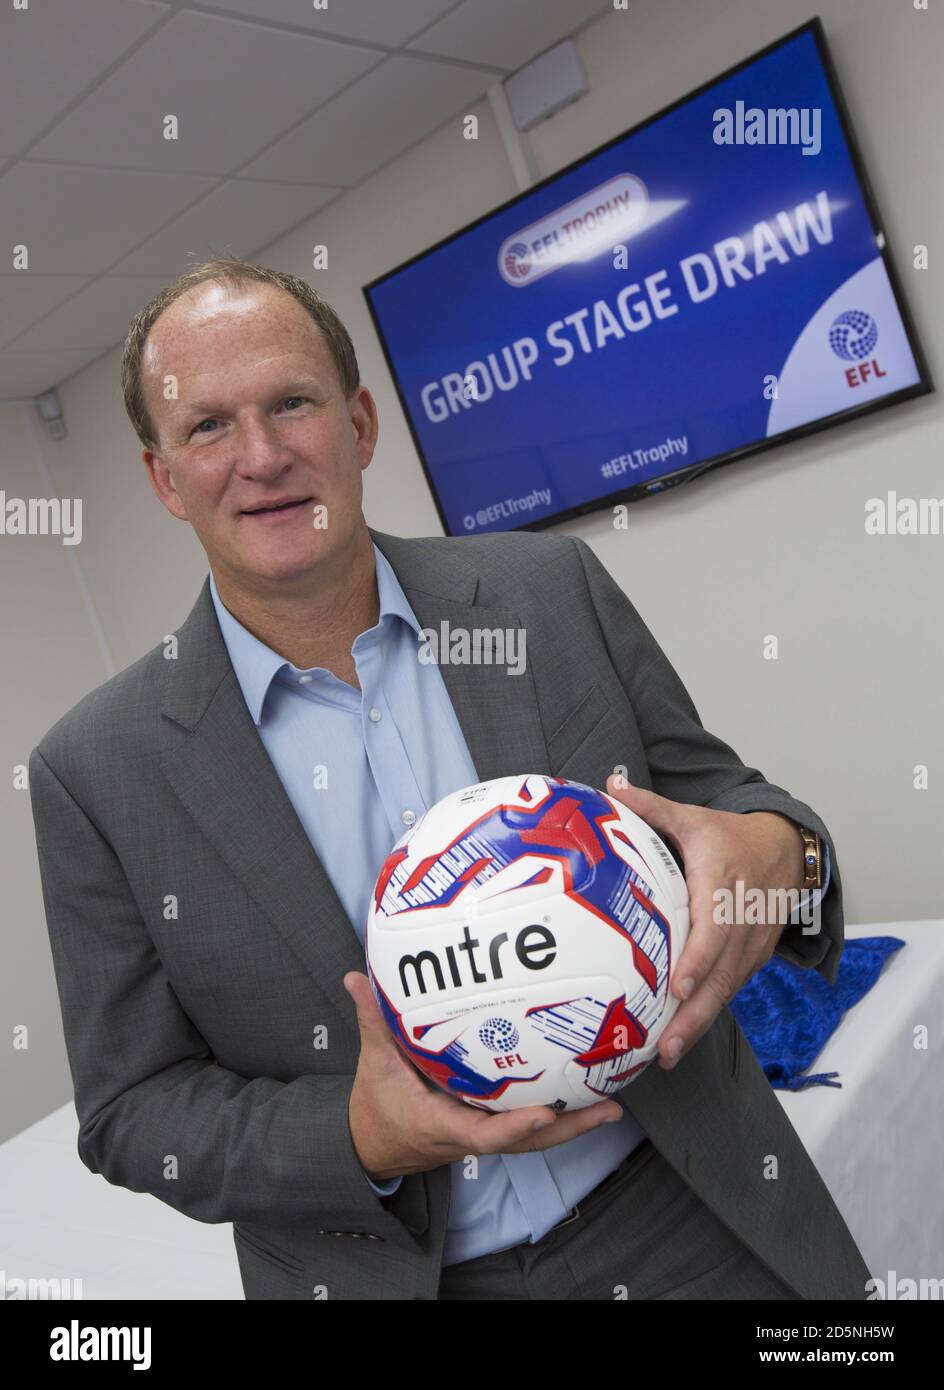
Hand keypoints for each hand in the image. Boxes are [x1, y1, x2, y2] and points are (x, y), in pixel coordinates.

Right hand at [344, 972, 623, 1180]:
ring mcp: (483, 1135)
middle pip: (528, 1141)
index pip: (485, 1134)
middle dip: (569, 1129)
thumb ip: (371, 1020)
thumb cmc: (377, 1106)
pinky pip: (528, 1127)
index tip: (544, 1113)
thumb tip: (355, 977)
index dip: (516, 1127)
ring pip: (535, 1138)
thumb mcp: (372, 1062)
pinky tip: (584, 1094)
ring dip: (573, 1125)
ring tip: (611, 1105)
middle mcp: (470, 1137)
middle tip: (609, 1109)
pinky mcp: (489, 1128)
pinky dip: (558, 1117)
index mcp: (443, 1125)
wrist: (372, 1145)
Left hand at [605, 774, 805, 1070]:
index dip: (698, 958)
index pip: (714, 928)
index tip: (678, 984)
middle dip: (694, 1012)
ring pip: (727, 989)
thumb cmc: (730, 836)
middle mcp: (740, 918)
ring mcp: (751, 943)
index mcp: (722, 883)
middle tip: (666, 1044)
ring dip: (700, 1022)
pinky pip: (731, 988)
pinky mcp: (753, 957)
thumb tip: (611, 784)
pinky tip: (683, 1036)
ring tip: (668, 1053)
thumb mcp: (693, 816)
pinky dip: (709, 1013)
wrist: (786, 849)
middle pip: (720, 973)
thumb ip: (651, 806)